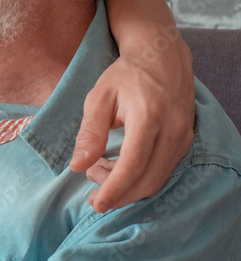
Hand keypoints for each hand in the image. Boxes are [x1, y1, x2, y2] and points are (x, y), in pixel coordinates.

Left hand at [70, 35, 194, 211]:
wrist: (161, 57)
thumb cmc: (125, 76)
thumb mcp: (99, 98)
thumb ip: (89, 133)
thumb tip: (76, 166)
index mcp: (148, 118)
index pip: (132, 165)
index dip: (114, 189)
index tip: (96, 203)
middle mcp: (172, 131)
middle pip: (147, 180)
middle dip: (119, 194)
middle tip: (92, 190)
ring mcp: (183, 138)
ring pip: (157, 180)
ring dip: (128, 187)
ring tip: (100, 171)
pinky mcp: (185, 142)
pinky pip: (163, 171)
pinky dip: (140, 178)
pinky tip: (118, 167)